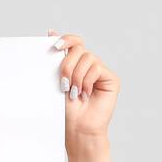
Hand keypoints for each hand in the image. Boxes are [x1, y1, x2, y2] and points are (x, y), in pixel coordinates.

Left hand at [50, 31, 118, 146]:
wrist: (76, 128)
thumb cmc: (63, 110)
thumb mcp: (56, 81)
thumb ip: (56, 60)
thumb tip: (50, 32)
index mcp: (74, 64)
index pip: (73, 42)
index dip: (65, 39)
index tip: (53, 46)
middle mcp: (88, 65)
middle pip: (78, 48)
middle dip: (66, 65)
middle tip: (62, 84)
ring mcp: (100, 71)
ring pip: (87, 58)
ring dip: (76, 76)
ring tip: (73, 93)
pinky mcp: (110, 78)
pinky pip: (97, 68)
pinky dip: (86, 81)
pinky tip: (85, 94)